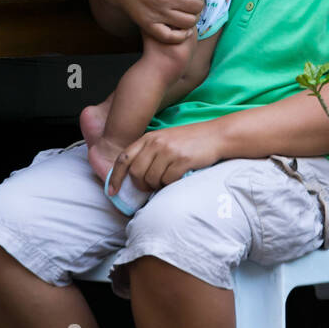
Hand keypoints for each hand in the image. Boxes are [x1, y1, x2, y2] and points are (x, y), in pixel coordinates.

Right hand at [105, 0, 208, 42]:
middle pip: (198, 6)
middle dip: (197, 5)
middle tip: (191, 4)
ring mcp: (158, 12)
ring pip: (189, 22)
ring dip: (191, 19)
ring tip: (186, 15)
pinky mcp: (148, 23)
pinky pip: (171, 36)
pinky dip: (181, 36)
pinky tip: (183, 31)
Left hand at [107, 122, 222, 196]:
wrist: (216, 136)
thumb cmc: (190, 141)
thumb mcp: (165, 139)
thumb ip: (149, 152)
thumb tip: (133, 175)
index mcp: (149, 137)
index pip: (124, 158)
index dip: (115, 177)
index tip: (112, 192)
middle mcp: (156, 142)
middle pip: (136, 172)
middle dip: (141, 185)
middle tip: (150, 187)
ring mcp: (169, 151)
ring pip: (151, 179)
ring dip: (157, 185)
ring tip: (167, 180)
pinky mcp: (182, 160)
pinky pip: (168, 180)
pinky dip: (170, 184)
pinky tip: (178, 177)